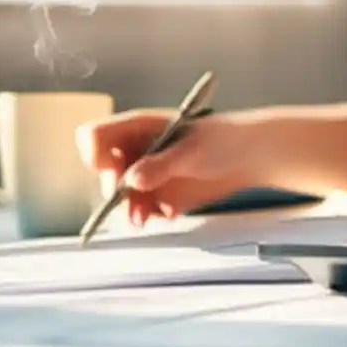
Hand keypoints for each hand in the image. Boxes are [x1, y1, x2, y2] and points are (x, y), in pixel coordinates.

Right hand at [76, 110, 259, 226]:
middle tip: (130, 198)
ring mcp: (147, 175)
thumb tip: (132, 180)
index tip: (110, 167)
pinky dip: (149, 216)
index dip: (95, 152)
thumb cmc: (224, 139)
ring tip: (143, 219)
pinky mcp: (159, 196)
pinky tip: (168, 212)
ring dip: (128, 209)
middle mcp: (137, 151)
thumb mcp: (190, 151)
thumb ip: (161, 165)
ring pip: (120, 196)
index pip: (95, 136)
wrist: (251, 157)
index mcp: (138, 128)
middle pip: (104, 171)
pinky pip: (141, 211)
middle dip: (113, 187)